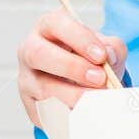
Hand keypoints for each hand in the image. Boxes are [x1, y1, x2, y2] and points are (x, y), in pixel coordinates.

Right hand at [16, 8, 127, 126]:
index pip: (56, 24)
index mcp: (48, 27)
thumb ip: (112, 47)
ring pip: (42, 88)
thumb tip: (110, 57)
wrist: (80, 82)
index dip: (79, 39)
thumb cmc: (89, 58)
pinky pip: (44, 113)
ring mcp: (26, 78)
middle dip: (71, 67)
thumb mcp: (104, 46)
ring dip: (73, 95)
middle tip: (99, 78)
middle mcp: (30, 49)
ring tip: (97, 99)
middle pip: (38, 54)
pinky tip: (85, 113)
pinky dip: (68, 115)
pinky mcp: (29, 104)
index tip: (101, 55)